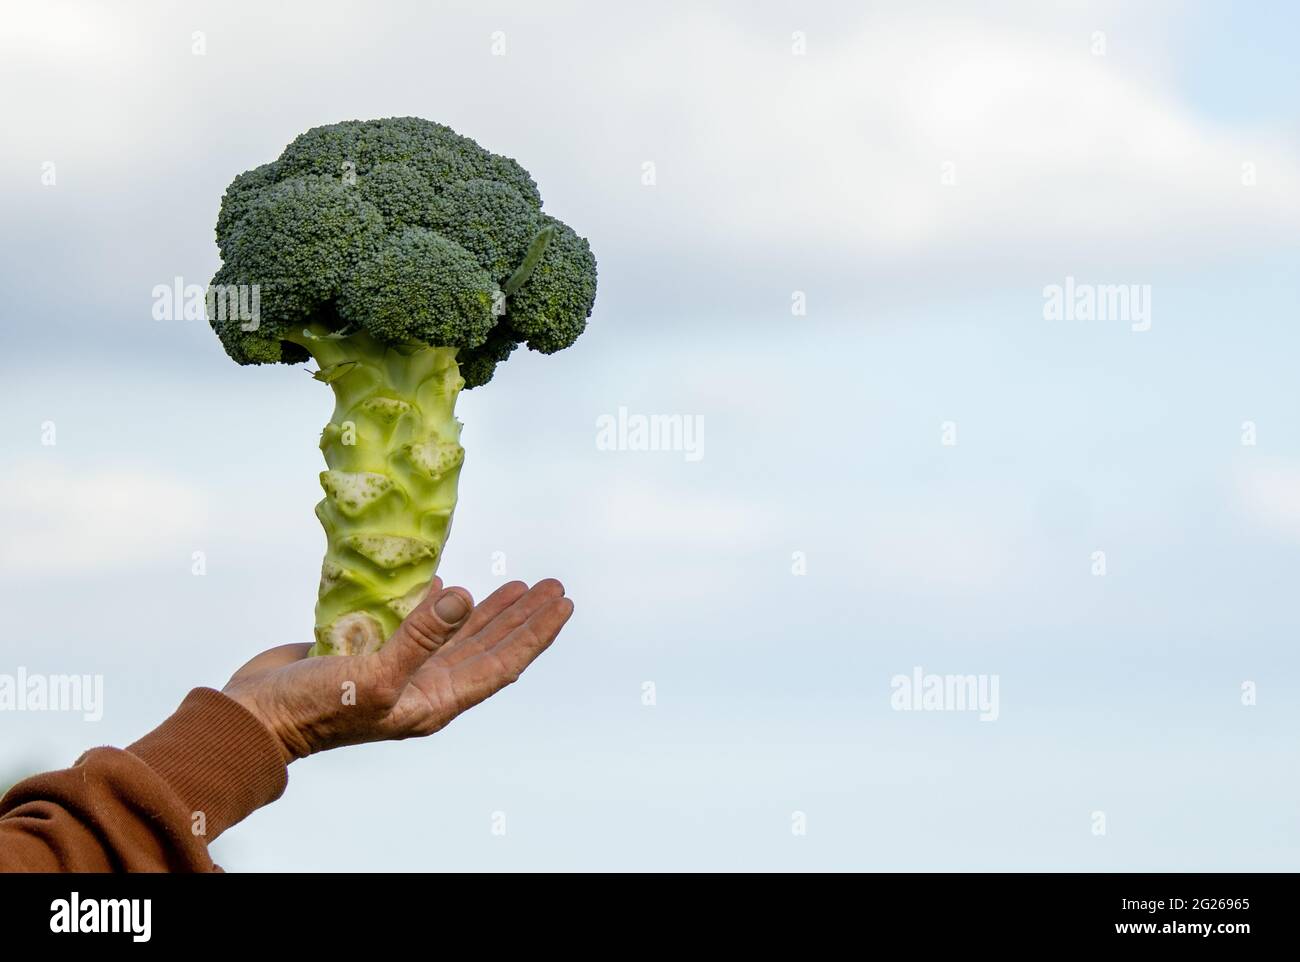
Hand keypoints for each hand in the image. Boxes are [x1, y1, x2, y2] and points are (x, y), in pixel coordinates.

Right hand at [222, 578, 573, 762]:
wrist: (254, 718)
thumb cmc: (316, 709)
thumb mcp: (374, 675)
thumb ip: (422, 635)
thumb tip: (465, 595)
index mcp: (434, 701)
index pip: (501, 664)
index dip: (534, 634)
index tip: (563, 603)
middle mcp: (424, 686)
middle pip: (487, 646)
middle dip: (520, 617)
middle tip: (551, 585)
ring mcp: (399, 669)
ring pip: (458, 636)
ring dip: (487, 611)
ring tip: (517, 585)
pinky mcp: (371, 651)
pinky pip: (417, 624)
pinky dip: (437, 604)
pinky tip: (450, 584)